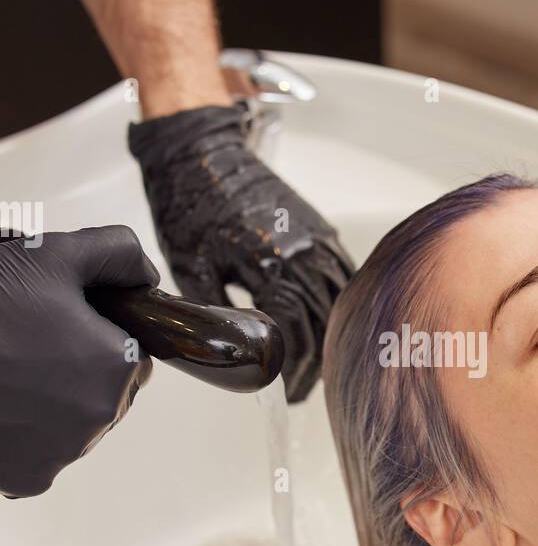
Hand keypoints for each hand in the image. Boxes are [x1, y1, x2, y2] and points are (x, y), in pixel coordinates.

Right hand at [0, 226, 157, 497]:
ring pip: (75, 423)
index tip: (61, 321)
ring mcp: (63, 454)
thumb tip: (145, 278)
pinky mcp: (26, 478)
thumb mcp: (54, 253)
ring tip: (9, 368)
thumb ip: (117, 253)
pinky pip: (40, 454)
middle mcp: (101, 418)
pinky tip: (1, 402)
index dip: (98, 332)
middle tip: (29, 341)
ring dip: (52, 401)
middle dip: (79, 368)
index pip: (133, 351)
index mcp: (119, 365)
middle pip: (107, 390)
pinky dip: (24, 434)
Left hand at [128, 105, 354, 402]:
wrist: (199, 152)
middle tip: (301, 389)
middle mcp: (300, 253)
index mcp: (269, 266)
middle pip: (322, 322)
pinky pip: (340, 270)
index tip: (288, 392)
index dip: (295, 370)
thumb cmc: (190, 202)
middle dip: (314, 361)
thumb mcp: (192, 268)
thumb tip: (228, 348)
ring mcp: (313, 238)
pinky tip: (334, 317)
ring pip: (337, 298)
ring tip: (317, 361)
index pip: (295, 333)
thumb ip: (214, 312)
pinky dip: (341, 299)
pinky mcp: (315, 226)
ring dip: (331, 333)